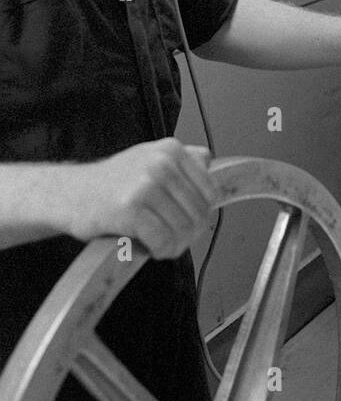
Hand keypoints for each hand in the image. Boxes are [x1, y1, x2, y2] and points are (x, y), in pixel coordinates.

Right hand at [60, 139, 217, 259]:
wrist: (68, 193)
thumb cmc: (111, 183)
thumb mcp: (148, 158)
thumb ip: (180, 161)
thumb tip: (209, 161)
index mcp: (171, 149)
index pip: (210, 192)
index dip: (200, 215)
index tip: (185, 224)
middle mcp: (162, 162)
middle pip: (199, 213)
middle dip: (188, 235)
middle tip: (170, 241)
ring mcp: (147, 184)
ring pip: (184, 229)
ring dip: (174, 246)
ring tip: (159, 246)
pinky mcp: (131, 208)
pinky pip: (163, 240)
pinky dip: (160, 251)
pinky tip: (149, 249)